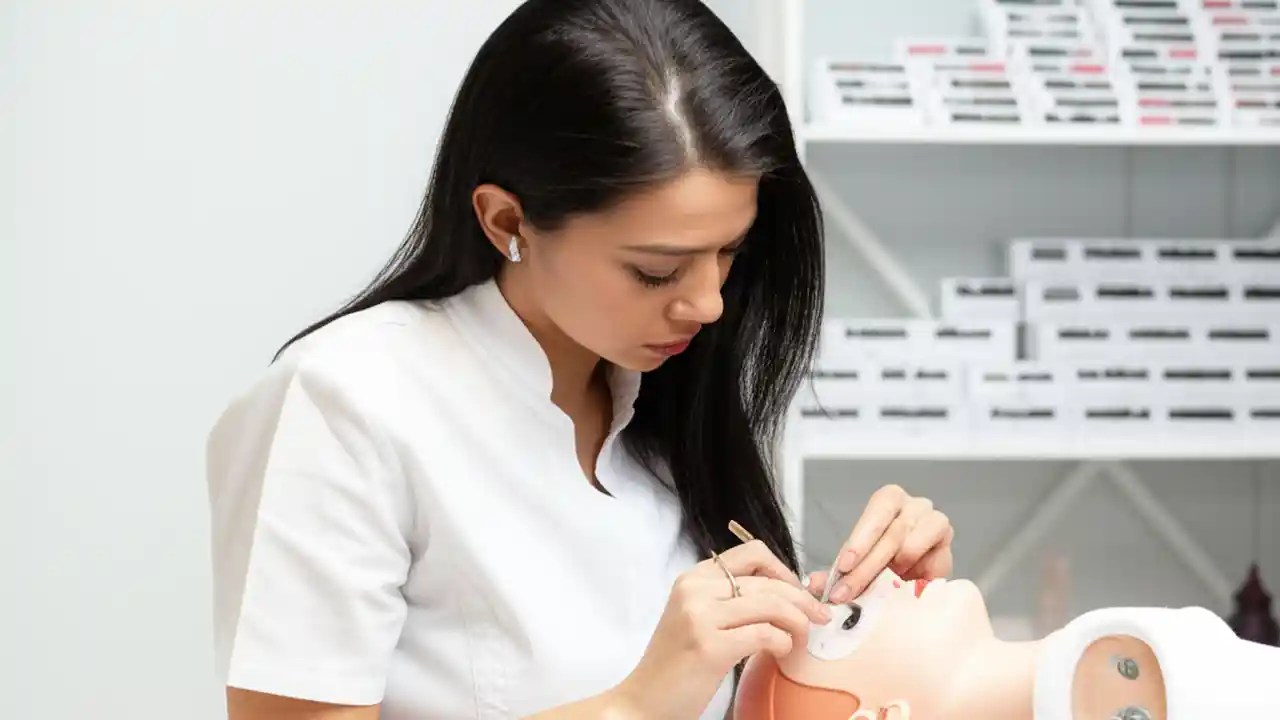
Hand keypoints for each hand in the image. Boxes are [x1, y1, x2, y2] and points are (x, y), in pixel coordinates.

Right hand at [615, 540, 832, 719]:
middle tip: (820, 617)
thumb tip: (791, 592)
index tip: (799, 591)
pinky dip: (784, 642)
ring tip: (802, 636)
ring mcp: (700, 617)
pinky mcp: (709, 647)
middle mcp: (695, 590)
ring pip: (772, 604)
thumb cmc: (677, 664)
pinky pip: (765, 634)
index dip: (784, 570)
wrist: (644, 700)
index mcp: (693, 578)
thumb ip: (734, 600)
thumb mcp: (699, 618)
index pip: (752, 553)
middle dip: (803, 599)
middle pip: (768, 580)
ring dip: (798, 621)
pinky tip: (782, 652)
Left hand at [806, 484, 953, 603]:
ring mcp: (935, 521)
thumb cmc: (888, 565)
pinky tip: (908, 584)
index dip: (859, 541)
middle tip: (847, 593)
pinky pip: (934, 559)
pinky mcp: (949, 544)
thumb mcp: (860, 567)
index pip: (874, 515)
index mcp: (888, 502)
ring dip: (892, 571)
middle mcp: (913, 505)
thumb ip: (838, 573)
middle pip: (889, 534)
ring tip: (883, 587)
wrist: (920, 580)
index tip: (844, 567)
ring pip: (909, 546)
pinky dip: (917, 574)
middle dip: (865, 568)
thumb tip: (814, 583)